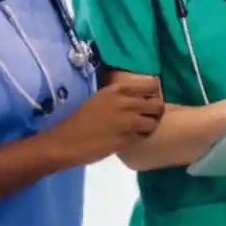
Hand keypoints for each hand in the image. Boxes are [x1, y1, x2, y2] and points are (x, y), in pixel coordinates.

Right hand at [45, 76, 163, 165]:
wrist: (67, 140)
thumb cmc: (82, 118)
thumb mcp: (101, 97)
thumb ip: (121, 95)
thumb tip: (140, 95)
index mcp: (118, 90)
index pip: (152, 84)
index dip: (155, 92)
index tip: (149, 98)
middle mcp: (126, 103)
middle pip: (157, 104)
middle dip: (156, 110)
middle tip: (148, 116)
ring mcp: (128, 122)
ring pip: (155, 121)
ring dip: (150, 125)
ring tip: (141, 128)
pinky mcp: (127, 140)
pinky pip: (145, 137)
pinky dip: (142, 137)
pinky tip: (133, 138)